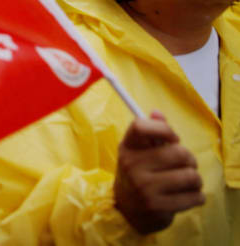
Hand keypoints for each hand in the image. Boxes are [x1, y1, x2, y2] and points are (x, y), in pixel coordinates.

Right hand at [114, 111, 203, 233]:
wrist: (126, 210)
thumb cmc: (138, 175)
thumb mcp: (138, 152)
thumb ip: (150, 132)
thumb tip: (157, 113)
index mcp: (127, 148)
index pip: (140, 126)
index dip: (164, 129)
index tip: (173, 139)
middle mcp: (132, 166)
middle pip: (179, 152)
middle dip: (189, 159)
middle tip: (185, 165)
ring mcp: (144, 187)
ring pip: (191, 175)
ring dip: (195, 180)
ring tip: (186, 182)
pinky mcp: (158, 207)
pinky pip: (195, 196)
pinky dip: (197, 196)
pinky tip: (187, 196)